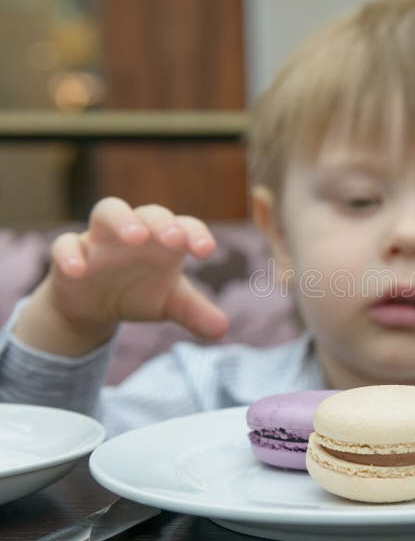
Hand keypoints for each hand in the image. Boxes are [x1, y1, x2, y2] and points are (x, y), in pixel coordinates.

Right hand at [40, 197, 228, 340]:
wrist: (95, 305)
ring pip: (108, 212)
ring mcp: (102, 238)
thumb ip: (195, 312)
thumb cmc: (140, 292)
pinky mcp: (72, 252)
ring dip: (122, 221)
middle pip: (150, 213)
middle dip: (162, 223)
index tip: (207, 251)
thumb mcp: (170, 304)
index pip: (186, 227)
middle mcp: (137, 232)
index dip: (197, 234)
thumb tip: (222, 329)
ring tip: (135, 236)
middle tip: (173, 238)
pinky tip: (79, 270)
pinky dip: (70, 254)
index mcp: (166, 240)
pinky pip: (66, 244)